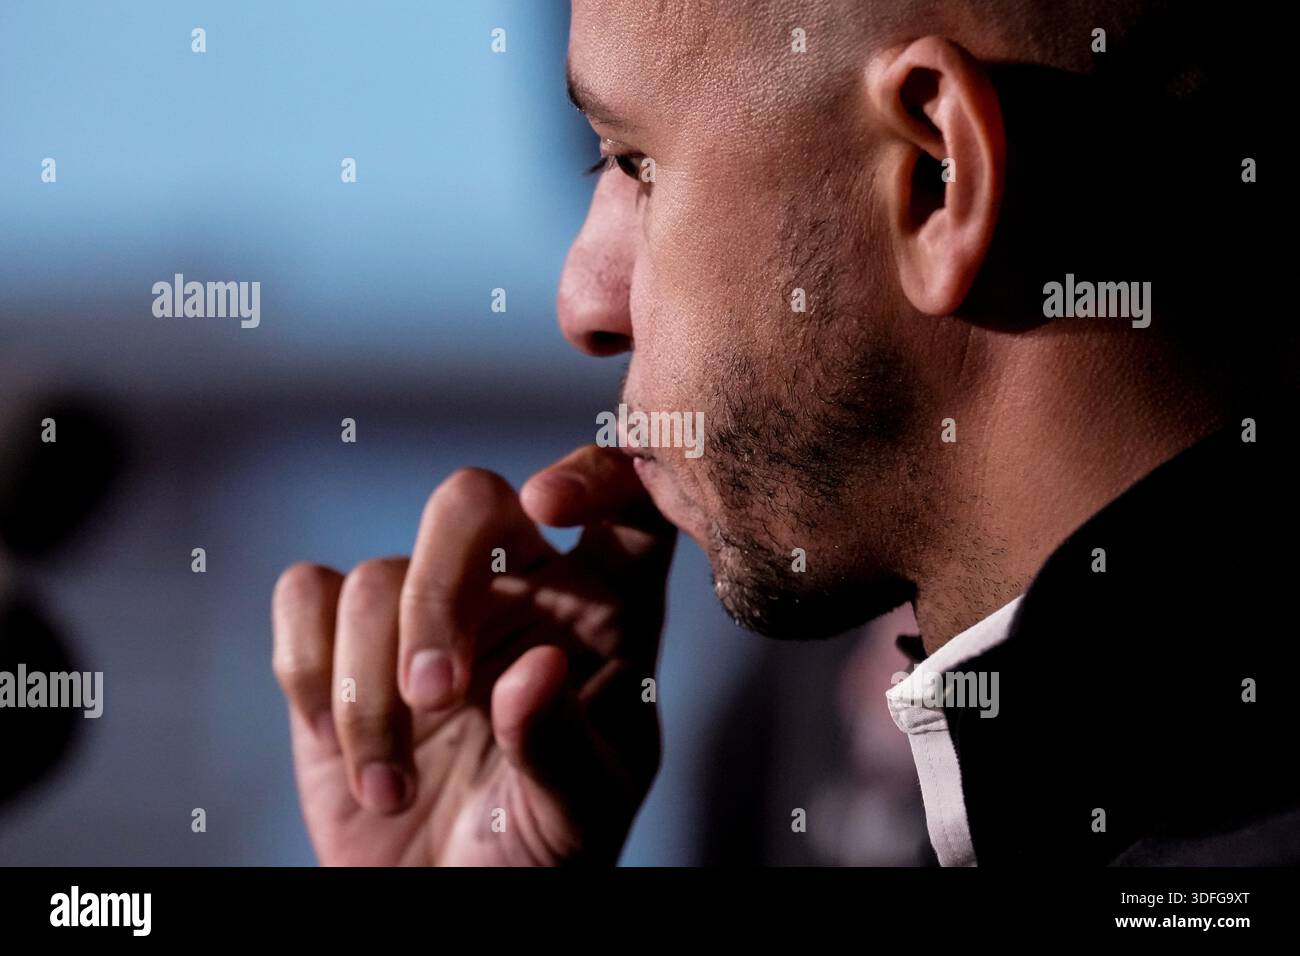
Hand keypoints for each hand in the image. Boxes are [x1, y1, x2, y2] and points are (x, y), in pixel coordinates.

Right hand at [272, 445, 675, 864]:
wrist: (446, 903)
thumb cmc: (540, 850)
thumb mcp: (580, 812)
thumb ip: (562, 744)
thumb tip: (536, 669)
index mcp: (601, 611)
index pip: (625, 503)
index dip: (595, 471)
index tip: (548, 503)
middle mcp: (515, 587)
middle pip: (468, 502)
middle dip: (437, 595)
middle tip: (437, 695)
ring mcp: (425, 609)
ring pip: (378, 577)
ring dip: (370, 692)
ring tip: (396, 786)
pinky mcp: (342, 641)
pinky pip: (305, 596)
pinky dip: (311, 672)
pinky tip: (344, 745)